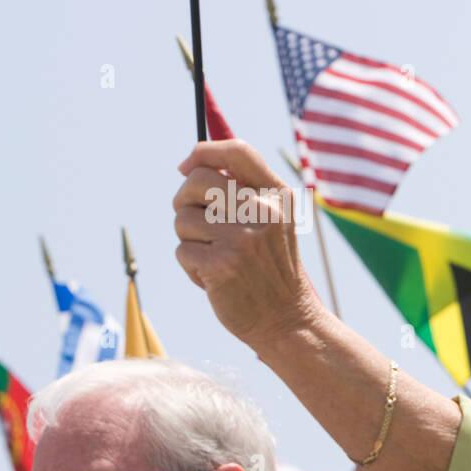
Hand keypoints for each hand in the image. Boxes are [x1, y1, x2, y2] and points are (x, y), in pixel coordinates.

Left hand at [173, 139, 322, 350]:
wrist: (287, 320)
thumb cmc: (272, 268)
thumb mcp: (275, 222)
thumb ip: (245, 191)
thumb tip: (191, 165)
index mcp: (278, 196)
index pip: (238, 151)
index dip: (204, 151)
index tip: (186, 166)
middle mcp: (262, 212)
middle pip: (197, 181)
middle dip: (184, 200)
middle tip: (192, 220)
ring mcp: (241, 238)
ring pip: (183, 219)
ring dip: (189, 239)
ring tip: (214, 256)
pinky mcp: (220, 265)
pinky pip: (182, 250)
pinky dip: (191, 266)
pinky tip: (215, 278)